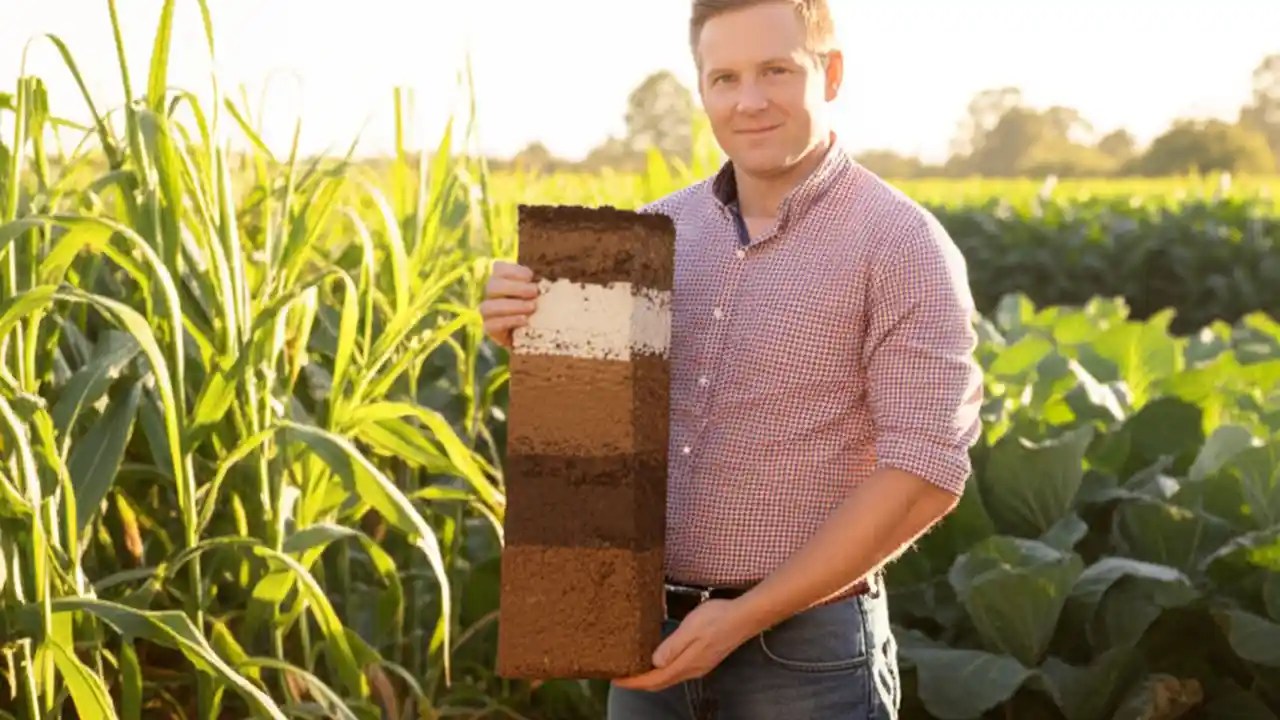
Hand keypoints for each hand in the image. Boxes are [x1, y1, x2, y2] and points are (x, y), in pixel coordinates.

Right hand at [479, 261, 538, 347]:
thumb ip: (544, 287)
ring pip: (488, 306)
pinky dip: (509, 321)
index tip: (531, 276)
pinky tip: (524, 321)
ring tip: (532, 308)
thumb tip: (557, 281)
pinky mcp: (490, 331)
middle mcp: (492, 296)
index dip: (513, 271)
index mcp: (503, 281)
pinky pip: (491, 325)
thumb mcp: (546, 296)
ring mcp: (489, 314)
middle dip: (515, 287)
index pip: (498, 269)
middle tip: (534, 292)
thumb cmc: (542, 312)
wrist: (538, 339)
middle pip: (492, 286)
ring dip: (512, 306)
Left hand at [612, 599, 758, 692]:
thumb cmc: (717, 619)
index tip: (616, 680)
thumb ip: (672, 647)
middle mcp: (692, 669)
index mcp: (686, 665)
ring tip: (636, 669)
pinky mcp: (705, 658)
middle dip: (640, 682)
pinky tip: (660, 659)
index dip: (634, 682)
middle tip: (621, 676)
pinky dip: (663, 669)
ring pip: (669, 677)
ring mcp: (700, 665)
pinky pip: (678, 669)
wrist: (745, 617)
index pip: (654, 680)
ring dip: (651, 676)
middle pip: (660, 682)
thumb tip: (655, 663)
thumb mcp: (691, 629)